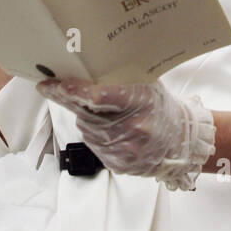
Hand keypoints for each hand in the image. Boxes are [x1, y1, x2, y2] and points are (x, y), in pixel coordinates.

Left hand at [36, 77, 215, 190]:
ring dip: (85, 117)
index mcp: (141, 103)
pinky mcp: (118, 165)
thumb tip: (85, 65)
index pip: (101, 97)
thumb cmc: (160, 107)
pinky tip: (107, 128)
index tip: (55, 85)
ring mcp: (125, 151)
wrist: (179, 142)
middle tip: (52, 86)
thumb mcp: (146, 84)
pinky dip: (93, 134)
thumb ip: (119, 78)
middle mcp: (133, 130)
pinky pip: (93, 144)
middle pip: (87, 113)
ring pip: (86, 129)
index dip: (75, 91)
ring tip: (101, 111)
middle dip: (69, 99)